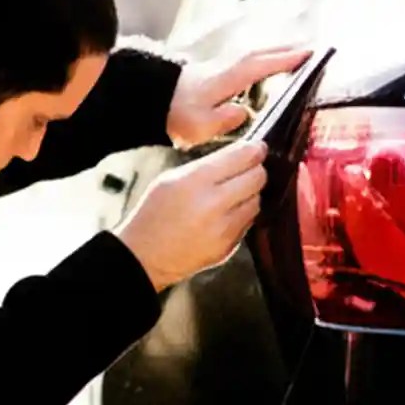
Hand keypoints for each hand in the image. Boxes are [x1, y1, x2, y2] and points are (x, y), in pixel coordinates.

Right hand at [117, 140, 268, 290]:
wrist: (145, 256)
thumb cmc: (155, 213)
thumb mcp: (172, 178)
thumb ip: (207, 166)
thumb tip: (240, 155)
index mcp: (196, 180)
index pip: (242, 157)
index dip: (255, 150)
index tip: (258, 148)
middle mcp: (214, 204)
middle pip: (257, 178)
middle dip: (256, 170)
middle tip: (249, 169)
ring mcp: (224, 228)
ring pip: (257, 200)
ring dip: (250, 194)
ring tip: (233, 194)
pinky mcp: (230, 246)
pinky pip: (249, 222)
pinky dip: (243, 214)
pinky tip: (227, 214)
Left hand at [166, 46, 311, 148]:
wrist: (149, 101)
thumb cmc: (174, 115)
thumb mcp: (199, 126)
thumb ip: (225, 119)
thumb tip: (244, 112)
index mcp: (225, 80)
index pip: (260, 65)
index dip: (284, 61)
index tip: (307, 56)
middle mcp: (225, 69)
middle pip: (260, 54)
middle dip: (286, 50)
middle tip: (311, 49)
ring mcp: (219, 68)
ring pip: (253, 54)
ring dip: (275, 52)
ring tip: (296, 53)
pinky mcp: (215, 72)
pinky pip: (245, 60)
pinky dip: (261, 58)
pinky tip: (267, 65)